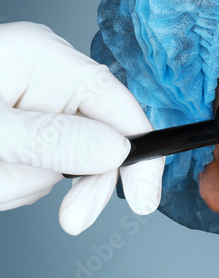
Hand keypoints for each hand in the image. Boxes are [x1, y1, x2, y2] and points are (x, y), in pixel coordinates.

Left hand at [0, 22, 164, 233]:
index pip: (118, 105)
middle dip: (82, 181)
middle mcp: (41, 74)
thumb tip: (117, 150)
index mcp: (41, 58)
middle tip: (74, 219)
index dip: (140, 155)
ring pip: (63, 160)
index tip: (143, 198)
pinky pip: (38, 166)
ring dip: (32, 183)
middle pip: (97, 137)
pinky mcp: (18, 126)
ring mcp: (29, 101)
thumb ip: (56, 142)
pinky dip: (17, 182)